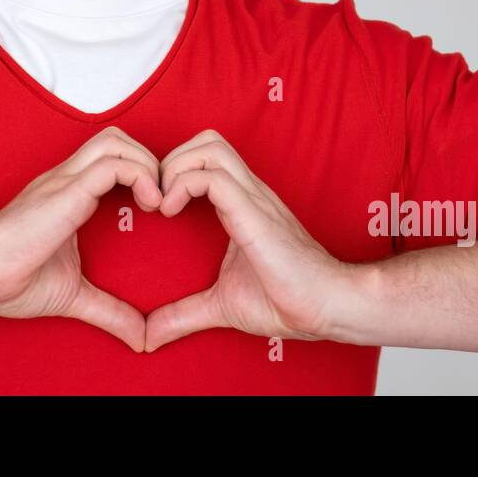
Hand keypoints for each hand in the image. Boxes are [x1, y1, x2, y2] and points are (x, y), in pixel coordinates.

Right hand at [0, 126, 161, 351]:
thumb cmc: (8, 282)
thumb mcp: (73, 295)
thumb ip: (109, 311)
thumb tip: (140, 338)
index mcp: (66, 194)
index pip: (110, 157)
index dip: (140, 171)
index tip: (157, 208)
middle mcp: (65, 179)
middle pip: (116, 138)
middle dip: (149, 160)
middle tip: (161, 200)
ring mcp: (63, 181)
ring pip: (116, 142)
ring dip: (147, 165)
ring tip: (156, 202)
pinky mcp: (65, 192)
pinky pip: (112, 165)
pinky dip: (141, 176)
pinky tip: (149, 205)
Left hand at [144, 130, 347, 351]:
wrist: (327, 306)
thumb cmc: (285, 301)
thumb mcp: (221, 304)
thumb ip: (184, 314)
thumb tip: (150, 337)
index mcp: (241, 203)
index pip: (205, 158)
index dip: (173, 171)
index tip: (154, 207)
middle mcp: (248, 191)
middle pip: (205, 140)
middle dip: (171, 160)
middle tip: (155, 199)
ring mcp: (252, 197)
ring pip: (208, 147)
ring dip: (175, 168)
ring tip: (163, 205)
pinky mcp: (253, 210)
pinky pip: (212, 176)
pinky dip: (182, 185)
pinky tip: (170, 213)